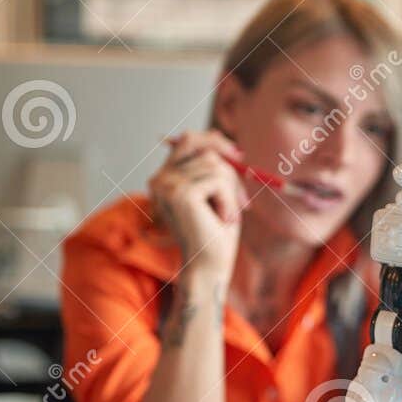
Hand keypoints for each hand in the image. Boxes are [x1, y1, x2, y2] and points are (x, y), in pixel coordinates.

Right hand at [148, 130, 245, 272]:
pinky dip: (229, 200)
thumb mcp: (216, 193)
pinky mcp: (182, 193)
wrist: (209, 265)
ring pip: (215, 165)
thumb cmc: (215, 233)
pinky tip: (223, 219)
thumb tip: (216, 136)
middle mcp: (160, 179)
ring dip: (230, 191)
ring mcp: (168, 185)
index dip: (214, 140)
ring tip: (226, 216)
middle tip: (242, 196)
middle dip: (230, 169)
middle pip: (203, 147)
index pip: (188, 140)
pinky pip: (219, 180)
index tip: (239, 155)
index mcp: (164, 178)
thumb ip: (212, 167)